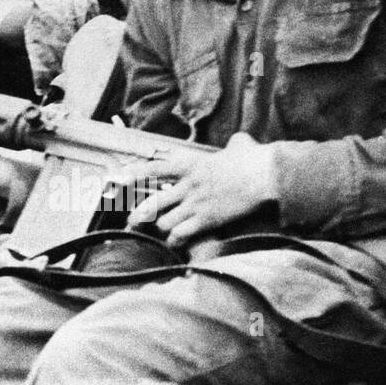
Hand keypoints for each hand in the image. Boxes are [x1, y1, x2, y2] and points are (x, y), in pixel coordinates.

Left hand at [125, 132, 277, 247]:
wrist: (264, 175)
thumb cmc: (253, 159)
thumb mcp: (239, 146)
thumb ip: (233, 145)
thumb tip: (240, 142)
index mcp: (189, 165)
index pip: (154, 169)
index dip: (135, 174)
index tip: (121, 179)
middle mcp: (187, 185)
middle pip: (153, 203)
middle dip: (139, 214)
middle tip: (132, 220)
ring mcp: (196, 203)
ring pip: (164, 221)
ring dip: (161, 228)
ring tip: (161, 231)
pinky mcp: (208, 219)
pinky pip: (182, 233)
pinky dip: (176, 240)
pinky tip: (174, 242)